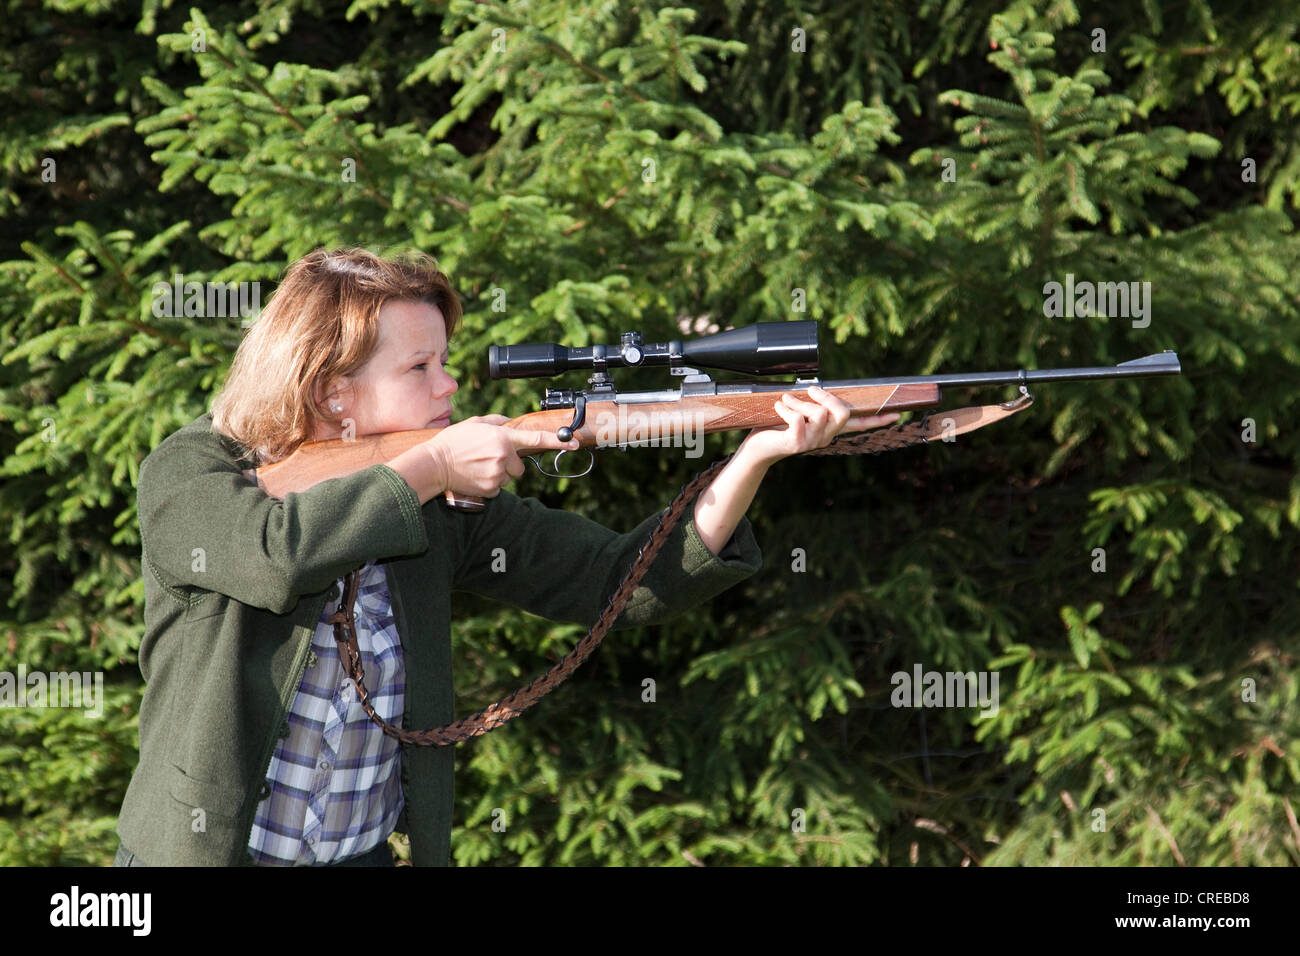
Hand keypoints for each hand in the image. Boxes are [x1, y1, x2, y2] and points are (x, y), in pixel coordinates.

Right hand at [423, 414, 579, 497]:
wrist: (433, 464)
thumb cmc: (453, 442)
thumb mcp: (474, 423)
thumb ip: (495, 422)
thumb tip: (509, 423)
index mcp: (502, 437)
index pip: (536, 439)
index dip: (557, 441)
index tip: (574, 443)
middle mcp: (503, 455)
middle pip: (520, 467)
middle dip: (509, 465)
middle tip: (488, 460)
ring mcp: (498, 473)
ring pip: (508, 478)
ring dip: (498, 475)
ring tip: (478, 467)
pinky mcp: (491, 489)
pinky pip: (498, 489)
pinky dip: (489, 485)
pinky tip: (475, 476)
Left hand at [737, 386, 899, 465]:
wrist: (758, 448)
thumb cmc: (777, 427)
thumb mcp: (801, 412)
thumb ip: (814, 404)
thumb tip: (819, 388)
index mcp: (830, 430)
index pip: (859, 425)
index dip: (878, 420)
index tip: (897, 415)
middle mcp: (825, 438)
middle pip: (842, 413)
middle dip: (827, 396)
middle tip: (810, 389)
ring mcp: (812, 443)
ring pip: (818, 413)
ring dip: (798, 401)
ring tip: (784, 400)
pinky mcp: (795, 444)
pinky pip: (798, 420)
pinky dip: (786, 409)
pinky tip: (778, 409)